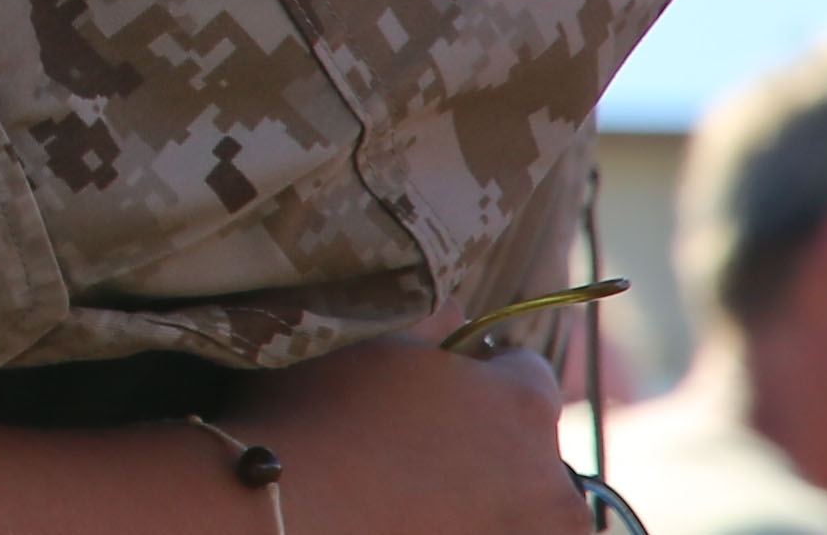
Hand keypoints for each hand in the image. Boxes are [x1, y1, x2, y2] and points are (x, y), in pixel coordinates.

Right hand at [209, 335, 583, 534]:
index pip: (527, 370)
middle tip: (414, 443)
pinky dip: (464, 526)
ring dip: (484, 495)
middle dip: (486, 439)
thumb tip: (459, 314)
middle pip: (529, 445)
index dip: (479, 371)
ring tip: (408, 491)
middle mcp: (550, 482)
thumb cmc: (315, 418)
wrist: (276, 515)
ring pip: (518, 506)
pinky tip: (408, 519)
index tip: (434, 386)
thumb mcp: (365, 343)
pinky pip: (490, 531)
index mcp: (524, 405)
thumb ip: (430, 322)